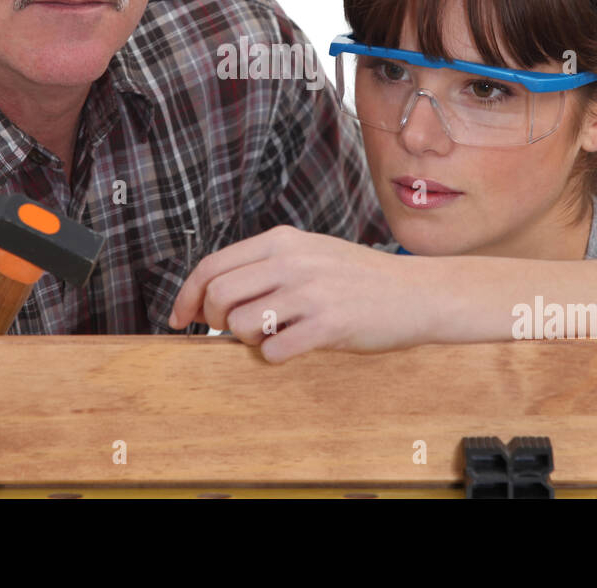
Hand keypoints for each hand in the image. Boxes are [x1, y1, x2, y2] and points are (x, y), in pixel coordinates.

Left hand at [168, 225, 430, 362]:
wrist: (416, 293)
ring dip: (246, 340)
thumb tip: (211, 294)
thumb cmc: (359, 277)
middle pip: (218, 296)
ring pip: (240, 325)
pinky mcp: (329, 325)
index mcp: (282, 240)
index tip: (180, 319)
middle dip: (214, 321)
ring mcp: (311, 293)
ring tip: (272, 335)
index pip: (212, 266)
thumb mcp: (310, 252)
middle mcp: (292, 261)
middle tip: (232, 330)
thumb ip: (265, 264)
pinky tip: (293, 347)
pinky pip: (274, 350)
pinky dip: (274, 356)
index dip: (187, 296)